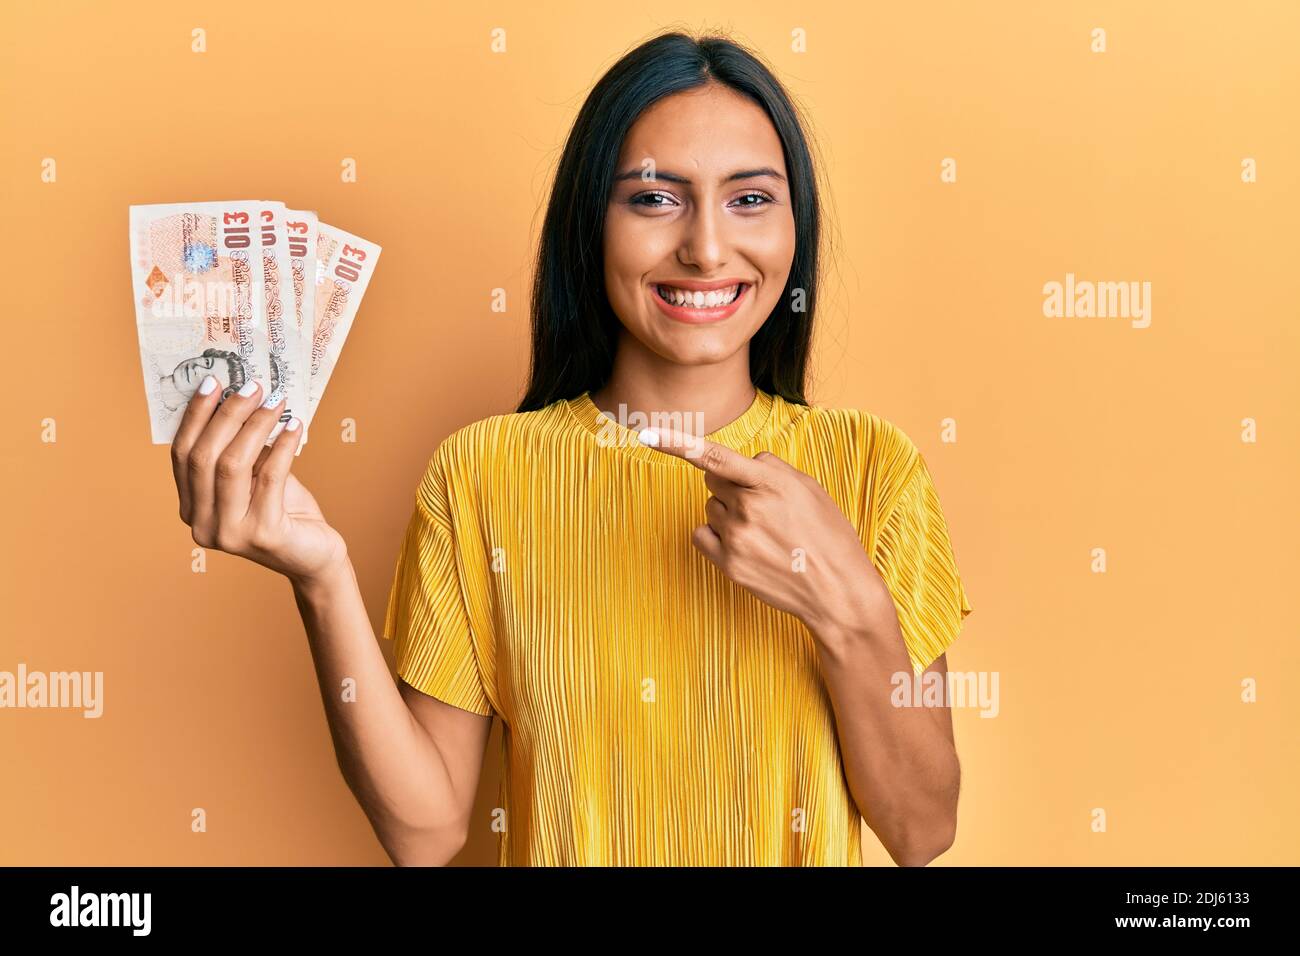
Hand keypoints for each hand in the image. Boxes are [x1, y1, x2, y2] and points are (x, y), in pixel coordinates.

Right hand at [170, 376, 346, 585]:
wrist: (314, 555)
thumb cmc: (285, 510)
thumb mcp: (255, 476)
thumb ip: (241, 448)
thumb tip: (240, 396)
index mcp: (190, 508)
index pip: (182, 454)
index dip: (195, 416)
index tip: (212, 383)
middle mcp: (201, 524)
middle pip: (204, 456)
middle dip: (227, 414)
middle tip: (252, 386)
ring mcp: (229, 533)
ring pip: (232, 465)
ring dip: (255, 425)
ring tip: (276, 400)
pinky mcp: (263, 535)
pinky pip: (270, 478)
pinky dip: (284, 446)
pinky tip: (296, 426)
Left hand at [639, 424, 894, 638]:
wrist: (837, 590)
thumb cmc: (827, 535)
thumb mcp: (810, 490)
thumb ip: (773, 470)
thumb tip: (745, 463)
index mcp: (771, 483)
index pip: (715, 457)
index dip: (678, 444)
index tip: (648, 434)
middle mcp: (749, 507)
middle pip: (713, 481)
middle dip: (731, 486)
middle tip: (763, 507)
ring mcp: (736, 537)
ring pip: (711, 508)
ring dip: (729, 514)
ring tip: (764, 533)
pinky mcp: (727, 563)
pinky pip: (702, 534)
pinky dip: (716, 537)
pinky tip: (745, 547)